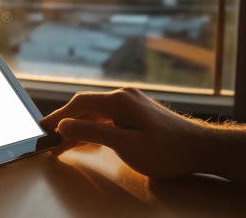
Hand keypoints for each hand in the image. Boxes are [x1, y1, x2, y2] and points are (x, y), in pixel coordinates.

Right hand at [41, 87, 208, 178]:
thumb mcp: (124, 144)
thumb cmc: (166, 150)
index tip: (43, 128)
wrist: (202, 149)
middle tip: (50, 141)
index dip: (58, 116)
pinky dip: (94, 128)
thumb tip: (63, 125)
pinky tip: (86, 140)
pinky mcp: (137, 112)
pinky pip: (108, 117)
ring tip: (64, 145)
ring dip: (80, 128)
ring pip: (96, 113)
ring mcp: (131, 103)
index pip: (79, 104)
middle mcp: (123, 96)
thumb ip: (91, 132)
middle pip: (86, 107)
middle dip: (67, 124)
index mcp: (118, 100)